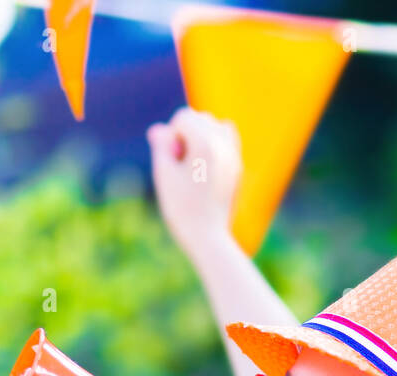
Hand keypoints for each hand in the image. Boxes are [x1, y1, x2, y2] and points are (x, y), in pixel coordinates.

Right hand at [147, 107, 241, 260]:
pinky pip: (228, 140)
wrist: (208, 237)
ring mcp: (234, 156)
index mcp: (205, 143)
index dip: (171, 135)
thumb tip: (158, 128)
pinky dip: (215, 144)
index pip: (184, 117)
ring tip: (193, 162)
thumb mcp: (165, 175)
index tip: (172, 159)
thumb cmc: (182, 208)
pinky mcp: (237, 167)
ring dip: (202, 135)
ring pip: (217, 126)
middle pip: (201, 118)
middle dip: (187, 133)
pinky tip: (206, 166)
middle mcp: (224, 144)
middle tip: (181, 163)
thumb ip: (161, 146)